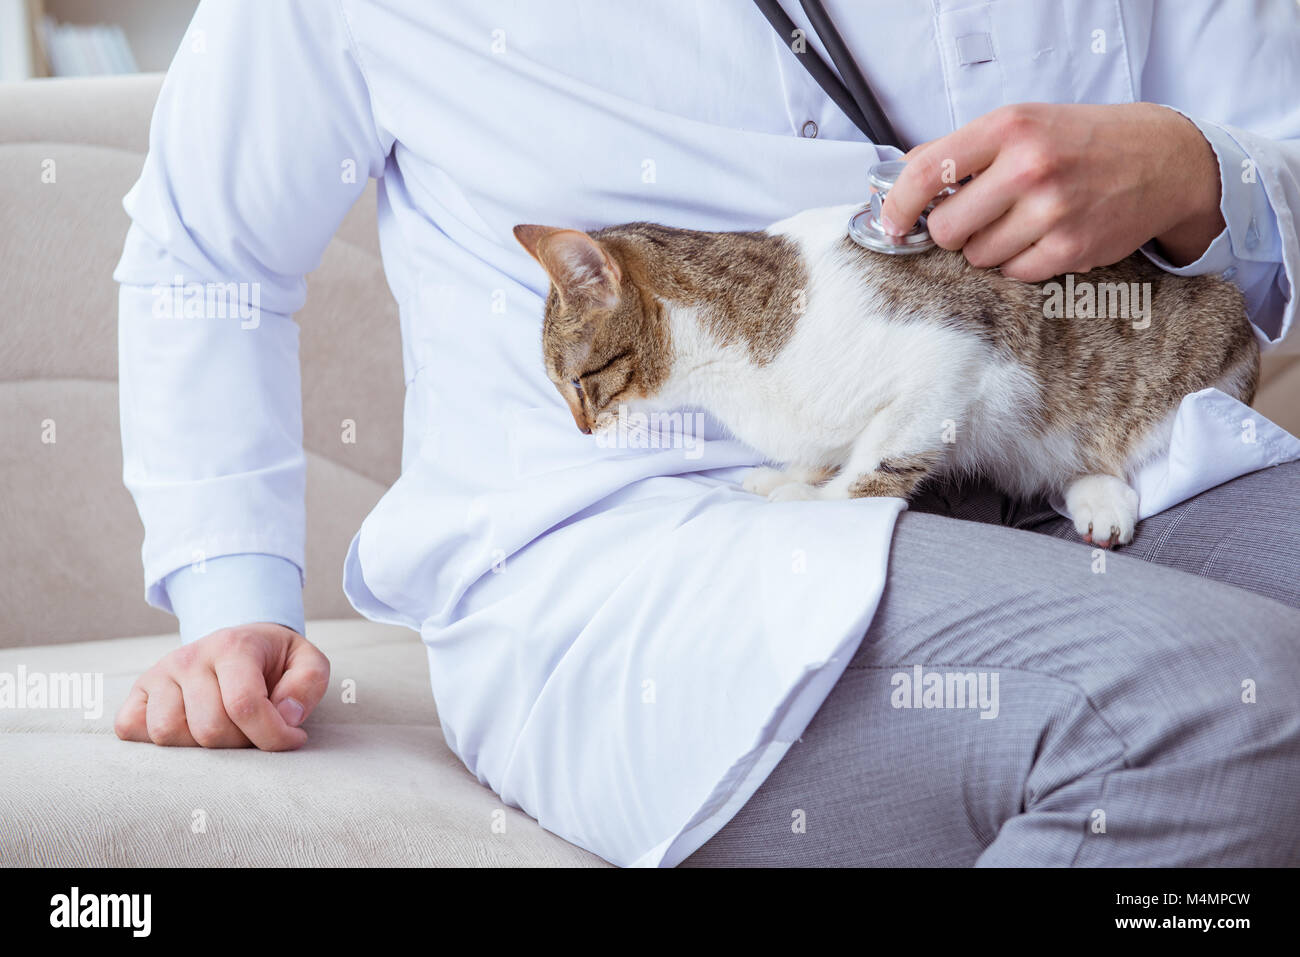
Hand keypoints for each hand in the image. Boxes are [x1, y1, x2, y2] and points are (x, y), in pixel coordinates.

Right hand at [114, 623, 329, 750]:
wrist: (240, 641)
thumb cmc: (275, 661)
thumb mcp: (307, 662)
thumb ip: (308, 684)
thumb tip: (286, 716)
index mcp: (232, 646)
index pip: (244, 704)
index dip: (272, 734)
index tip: (294, 738)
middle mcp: (189, 657)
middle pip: (208, 728)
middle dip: (241, 744)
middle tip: (256, 733)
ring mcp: (159, 674)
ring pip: (167, 734)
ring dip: (202, 748)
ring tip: (226, 732)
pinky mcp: (138, 691)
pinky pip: (130, 728)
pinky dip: (158, 743)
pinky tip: (190, 733)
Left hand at [881, 102, 1224, 281]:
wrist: (1163, 159)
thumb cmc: (1083, 142)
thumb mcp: (1023, 124)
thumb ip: (963, 151)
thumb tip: (900, 180)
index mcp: (1010, 127)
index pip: (926, 171)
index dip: (899, 205)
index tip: (892, 222)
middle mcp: (1030, 167)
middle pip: (946, 228)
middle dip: (950, 231)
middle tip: (972, 220)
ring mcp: (1052, 210)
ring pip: (977, 256)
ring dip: (987, 248)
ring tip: (1018, 223)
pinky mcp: (1071, 248)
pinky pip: (1012, 273)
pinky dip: (1017, 263)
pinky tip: (1039, 239)